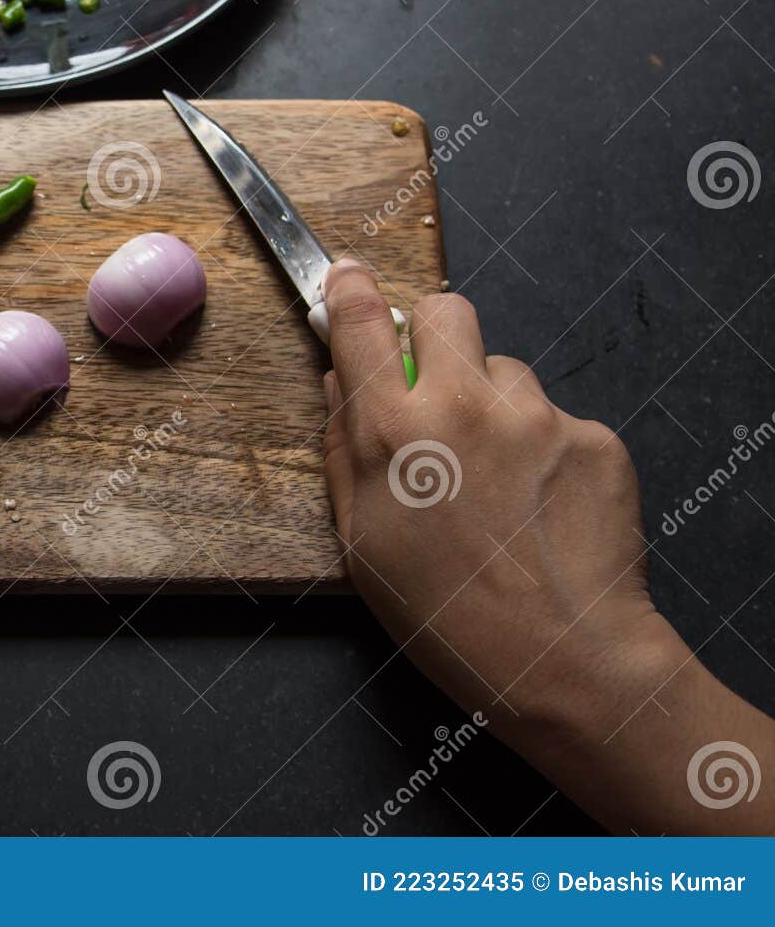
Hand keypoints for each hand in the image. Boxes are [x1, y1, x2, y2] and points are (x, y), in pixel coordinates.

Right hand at [320, 258, 772, 832]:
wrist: (564, 659)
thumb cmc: (443, 614)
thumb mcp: (360, 540)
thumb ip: (343, 450)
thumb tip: (340, 383)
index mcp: (394, 430)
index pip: (364, 321)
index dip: (352, 288)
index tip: (349, 276)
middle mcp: (465, 403)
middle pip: (446, 310)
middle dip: (433, 336)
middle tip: (434, 386)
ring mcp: (538, 416)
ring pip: (506, 370)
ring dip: (493, 402)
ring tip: (498, 478)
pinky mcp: (595, 437)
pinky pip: (557, 417)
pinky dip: (544, 447)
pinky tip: (541, 505)